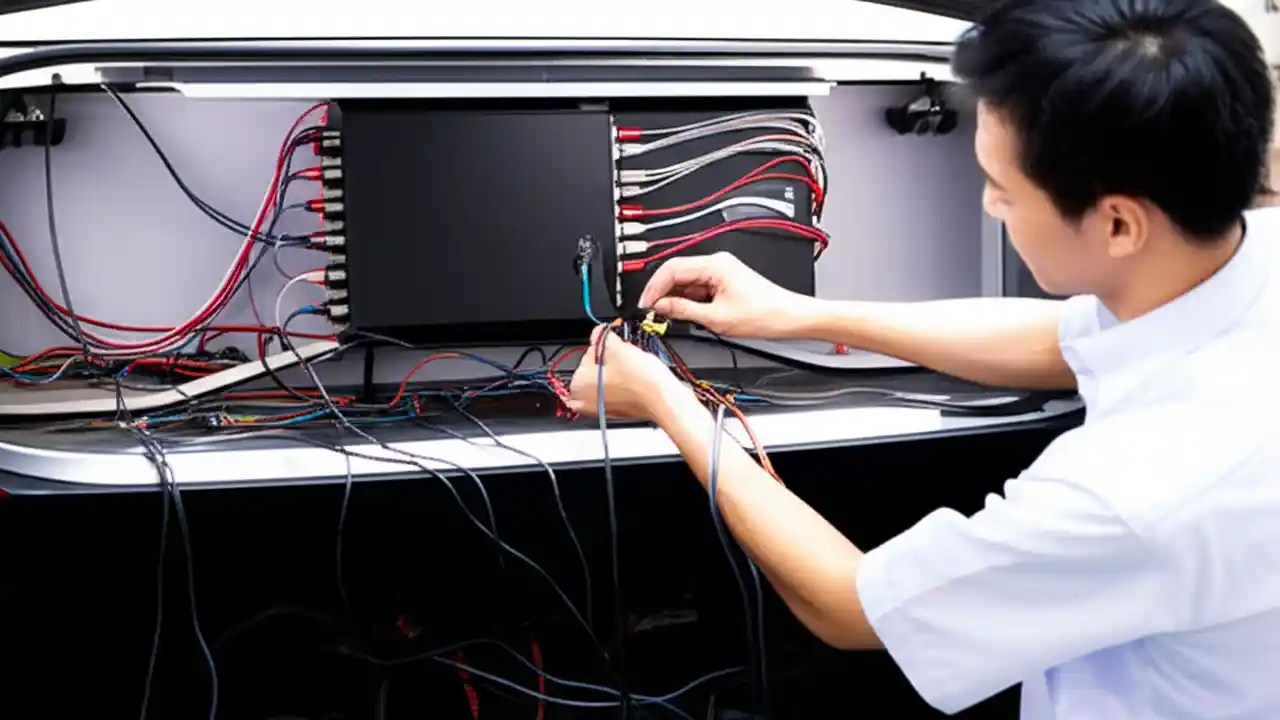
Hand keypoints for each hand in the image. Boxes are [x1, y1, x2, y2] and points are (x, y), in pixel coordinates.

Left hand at [567, 325, 685, 421]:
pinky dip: (621, 386)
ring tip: (631, 369)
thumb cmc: (640, 379)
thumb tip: (599, 332)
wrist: (663, 400)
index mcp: (576, 385)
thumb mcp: (617, 346)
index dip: (604, 346)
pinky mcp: (615, 413)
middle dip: (607, 361)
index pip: (587, 354)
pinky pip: (614, 393)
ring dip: (615, 373)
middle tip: (625, 358)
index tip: (616, 344)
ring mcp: (600, 410)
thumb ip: (602, 336)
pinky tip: (633, 381)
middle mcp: (583, 401)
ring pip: (604, 381)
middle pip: (593, 369)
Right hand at [637, 252, 814, 337]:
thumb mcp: (716, 318)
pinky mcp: (724, 281)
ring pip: (687, 281)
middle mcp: (717, 263)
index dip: (654, 287)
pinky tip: (684, 313)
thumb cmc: (763, 314)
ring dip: (675, 297)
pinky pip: (698, 287)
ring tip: (667, 315)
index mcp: (715, 265)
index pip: (672, 269)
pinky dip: (688, 299)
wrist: (788, 317)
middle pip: (677, 272)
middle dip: (662, 291)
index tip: (645, 303)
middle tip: (650, 310)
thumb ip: (684, 310)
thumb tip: (662, 306)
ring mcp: (721, 272)